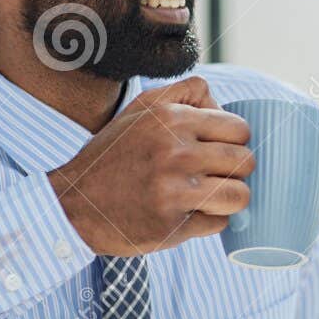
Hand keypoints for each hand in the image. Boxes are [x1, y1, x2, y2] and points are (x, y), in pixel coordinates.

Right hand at [49, 76, 254, 255]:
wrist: (73, 203)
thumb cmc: (114, 155)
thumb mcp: (141, 109)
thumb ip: (184, 93)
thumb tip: (223, 103)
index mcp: (171, 119)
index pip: (240, 129)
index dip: (234, 141)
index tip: (217, 150)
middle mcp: (174, 152)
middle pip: (246, 162)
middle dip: (235, 170)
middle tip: (213, 175)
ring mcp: (174, 191)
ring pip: (240, 196)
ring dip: (228, 199)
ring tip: (207, 196)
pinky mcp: (172, 225)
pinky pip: (219, 223)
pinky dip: (208, 222)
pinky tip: (186, 214)